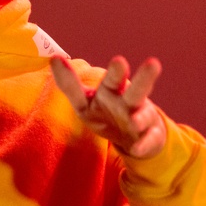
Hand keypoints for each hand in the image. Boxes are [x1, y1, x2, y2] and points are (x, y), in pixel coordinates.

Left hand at [50, 55, 166, 158]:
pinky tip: (136, 148)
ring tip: (134, 120)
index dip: (116, 72)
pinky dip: (143, 144)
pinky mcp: (151, 137)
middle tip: (152, 64)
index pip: (113, 80)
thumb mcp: (84, 101)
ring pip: (144, 115)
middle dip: (143, 79)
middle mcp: (130, 101)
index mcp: (113, 90)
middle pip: (136, 91)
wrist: (132, 136)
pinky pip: (149, 141)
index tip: (119, 61)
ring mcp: (142, 118)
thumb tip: (54, 57)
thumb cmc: (105, 112)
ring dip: (141, 117)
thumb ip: (69, 84)